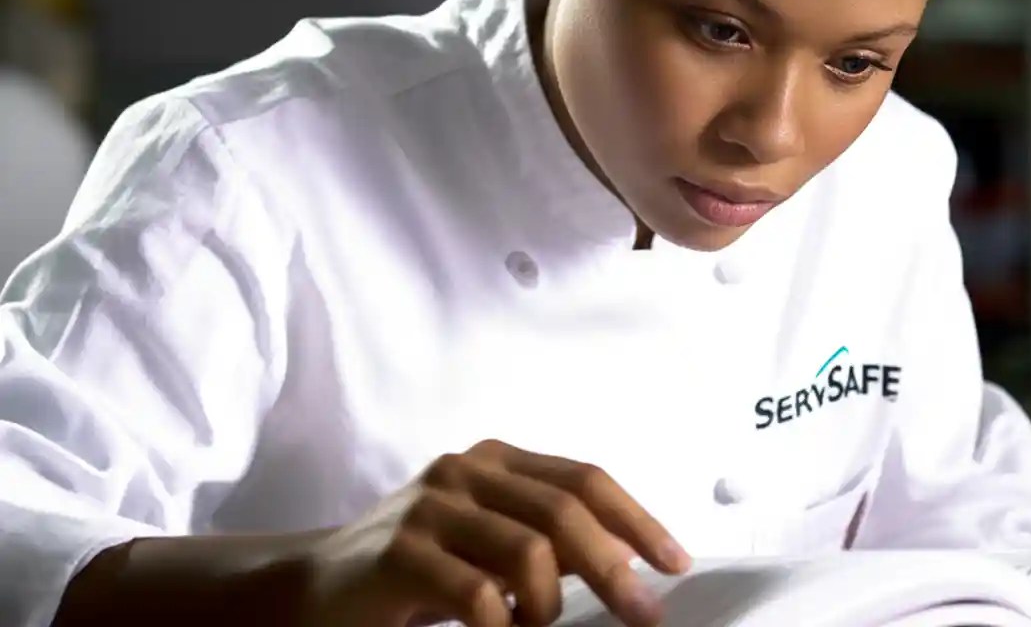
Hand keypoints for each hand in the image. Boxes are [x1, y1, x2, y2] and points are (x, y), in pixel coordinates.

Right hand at [297, 439, 690, 626]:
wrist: (316, 589)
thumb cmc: (418, 570)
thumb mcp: (489, 542)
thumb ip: (548, 540)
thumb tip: (628, 565)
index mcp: (496, 460)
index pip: (584, 478)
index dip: (637, 518)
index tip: (675, 562)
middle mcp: (465, 469)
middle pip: (564, 510)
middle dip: (614, 566)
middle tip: (644, 613)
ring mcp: (429, 506)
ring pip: (527, 551)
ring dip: (549, 606)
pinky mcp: (399, 552)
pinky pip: (477, 595)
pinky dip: (503, 626)